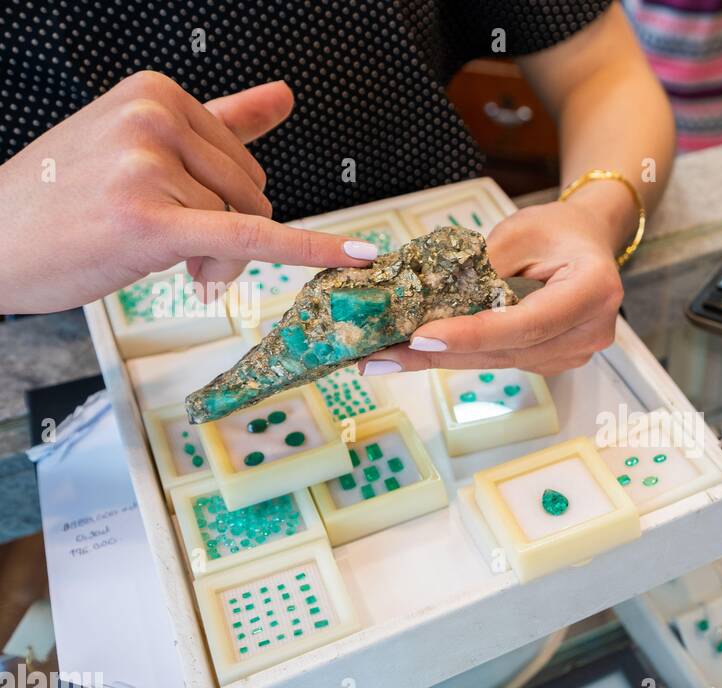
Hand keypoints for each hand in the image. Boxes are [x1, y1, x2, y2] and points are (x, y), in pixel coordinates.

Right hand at [0, 71, 377, 313]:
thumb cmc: (63, 199)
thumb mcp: (138, 143)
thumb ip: (223, 121)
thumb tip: (286, 96)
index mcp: (156, 93)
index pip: (242, 157)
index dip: (226, 199)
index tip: (179, 211)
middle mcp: (154, 119)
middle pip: (251, 188)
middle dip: (226, 230)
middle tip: (168, 246)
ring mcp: (150, 166)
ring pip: (243, 223)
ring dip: (216, 258)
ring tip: (156, 255)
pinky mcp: (152, 219)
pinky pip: (252, 237)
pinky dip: (310, 250)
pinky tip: (356, 256)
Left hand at [361, 194, 626, 376]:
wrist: (588, 242)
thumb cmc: (559, 230)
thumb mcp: (520, 232)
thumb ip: (484, 267)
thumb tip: (431, 298)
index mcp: (592, 291)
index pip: (526, 323)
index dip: (472, 334)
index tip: (421, 338)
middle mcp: (590, 332)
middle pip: (509, 350)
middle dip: (444, 353)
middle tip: (385, 356)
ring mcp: (575, 353)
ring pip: (501, 361)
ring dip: (445, 358)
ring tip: (391, 356)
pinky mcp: (555, 360)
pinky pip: (504, 360)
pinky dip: (464, 354)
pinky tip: (423, 351)